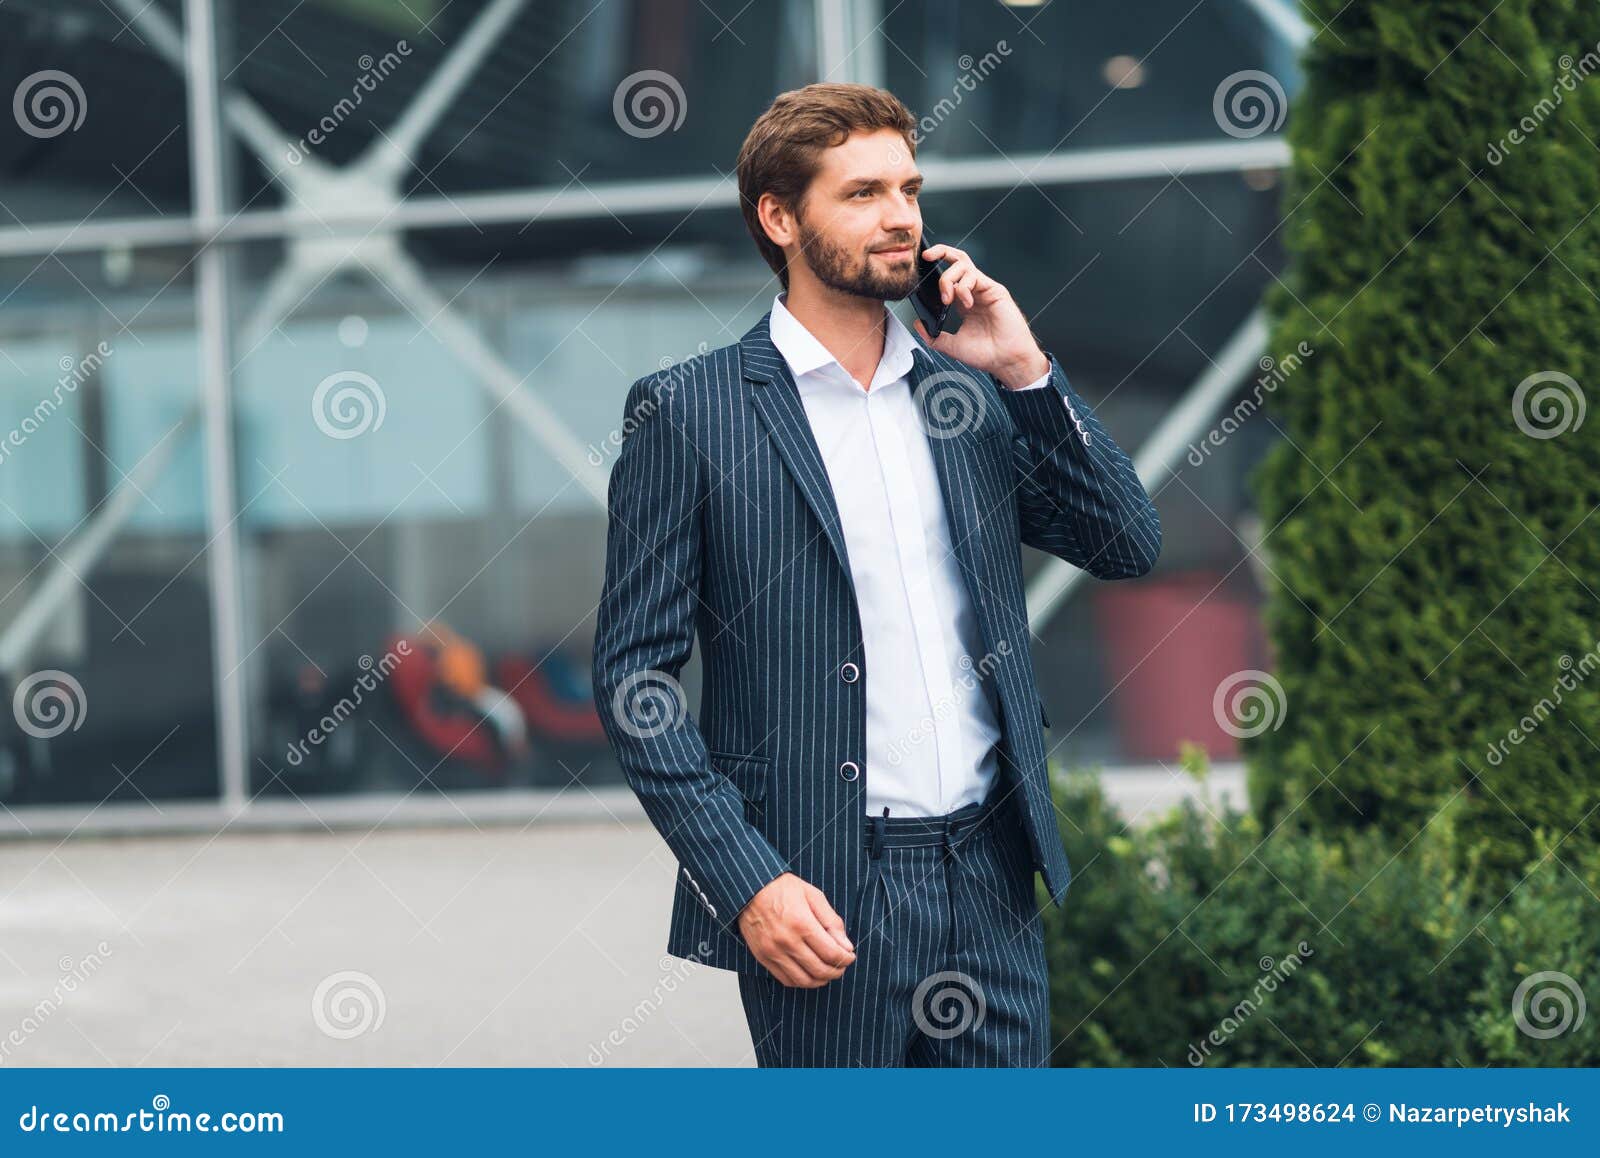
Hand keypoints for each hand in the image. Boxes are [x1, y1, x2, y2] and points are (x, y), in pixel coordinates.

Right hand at [737, 872, 855, 986]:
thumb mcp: (813, 896)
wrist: (750, 888)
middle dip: (836, 971)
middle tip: (842, 966)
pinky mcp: (763, 957)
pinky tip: (809, 974)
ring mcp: (773, 952)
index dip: (845, 958)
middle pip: (819, 970)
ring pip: (803, 980)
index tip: (850, 956)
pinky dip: (801, 982)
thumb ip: (832, 922)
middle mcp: (787, 941)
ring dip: (820, 980)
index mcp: (802, 924)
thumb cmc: (782, 888)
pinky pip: (786, 980)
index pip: (831, 953)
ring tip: (828, 973)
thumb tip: (846, 946)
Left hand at [913, 241, 1049, 389]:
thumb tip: (917, 324)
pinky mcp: (994, 290)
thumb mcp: (952, 346)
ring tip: (947, 300)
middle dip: (940, 251)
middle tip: (926, 256)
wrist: (1006, 360)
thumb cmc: (985, 354)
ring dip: (948, 279)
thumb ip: (933, 336)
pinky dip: (963, 287)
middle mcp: (974, 292)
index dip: (935, 268)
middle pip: (957, 259)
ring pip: (963, 265)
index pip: (949, 275)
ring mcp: (984, 289)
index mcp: (963, 302)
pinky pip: (974, 276)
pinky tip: (966, 305)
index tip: (921, 269)